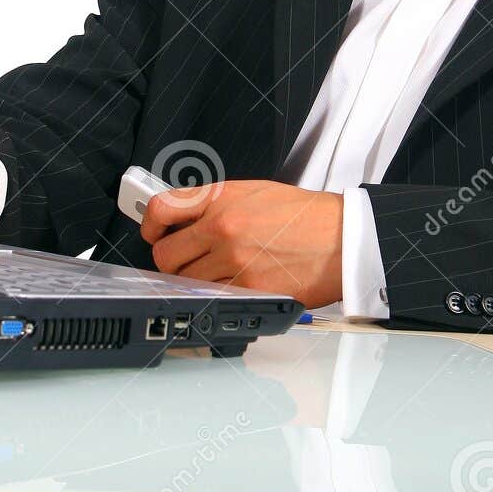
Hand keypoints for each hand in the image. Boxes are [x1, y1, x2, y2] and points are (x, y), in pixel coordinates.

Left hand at [140, 180, 342, 307]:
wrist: (342, 237)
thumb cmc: (305, 216)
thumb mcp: (254, 193)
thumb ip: (216, 205)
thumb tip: (185, 221)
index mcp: (222, 198)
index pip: (161, 209)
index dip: (149, 226)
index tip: (154, 234)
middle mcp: (223, 226)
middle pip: (166, 255)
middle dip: (172, 261)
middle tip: (188, 261)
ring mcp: (234, 260)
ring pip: (186, 282)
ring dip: (196, 282)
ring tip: (218, 275)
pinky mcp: (249, 288)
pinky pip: (213, 298)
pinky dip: (218, 296)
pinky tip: (234, 286)